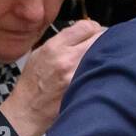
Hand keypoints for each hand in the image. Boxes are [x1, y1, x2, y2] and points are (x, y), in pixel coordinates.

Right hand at [0, 19, 104, 135]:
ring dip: (106, 54)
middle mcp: (67, 59)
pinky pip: (102, 72)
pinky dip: (104, 69)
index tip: (94, 31)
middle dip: (103, 38)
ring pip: (105, 55)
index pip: (86, 26)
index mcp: (54, 47)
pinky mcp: (85, 88)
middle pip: (100, 37)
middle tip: (103, 43)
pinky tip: (100, 72)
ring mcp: (78, 75)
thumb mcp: (38, 54)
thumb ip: (59, 41)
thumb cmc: (32, 84)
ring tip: (101, 58)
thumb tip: (79, 33)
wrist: (29, 109)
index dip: (93, 27)